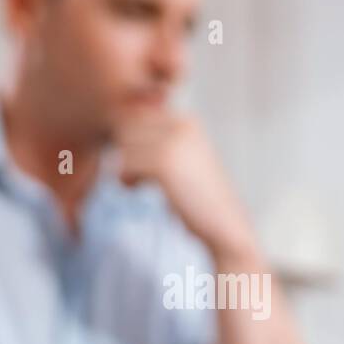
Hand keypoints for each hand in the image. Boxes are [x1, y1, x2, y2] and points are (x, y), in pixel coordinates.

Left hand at [115, 113, 257, 261]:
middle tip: (135, 178)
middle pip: (128, 129)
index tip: (139, 167)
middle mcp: (183, 126)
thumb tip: (118, 129)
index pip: (137, 118)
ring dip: (123, 168)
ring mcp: (174, 143)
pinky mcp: (164, 163)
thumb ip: (157, 144)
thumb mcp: (181, 162)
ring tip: (136, 185)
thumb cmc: (198, 198)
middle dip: (125, 153)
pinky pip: (126, 163)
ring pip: (124, 146)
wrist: (224, 225)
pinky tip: (137, 190)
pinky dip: (126, 179)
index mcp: (187, 122)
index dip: (130, 144)